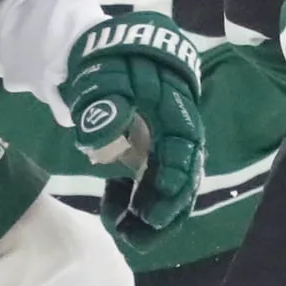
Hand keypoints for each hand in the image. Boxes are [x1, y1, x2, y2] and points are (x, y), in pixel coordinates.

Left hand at [61, 13, 204, 239]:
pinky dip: (139, 199)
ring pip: (170, 184)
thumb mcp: (101, 75)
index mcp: (174, 107)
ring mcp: (165, 141)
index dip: (174, 183)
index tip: (152, 213)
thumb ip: (103, 103)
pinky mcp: (151, 150)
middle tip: (137, 237)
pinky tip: (115, 207)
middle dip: (165, 211)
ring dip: (152, 212)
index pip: (185, 150)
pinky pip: (154, 181)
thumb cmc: (105, 60)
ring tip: (124, 233)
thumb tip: (101, 142)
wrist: (102, 49)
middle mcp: (177, 129)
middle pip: (184, 175)